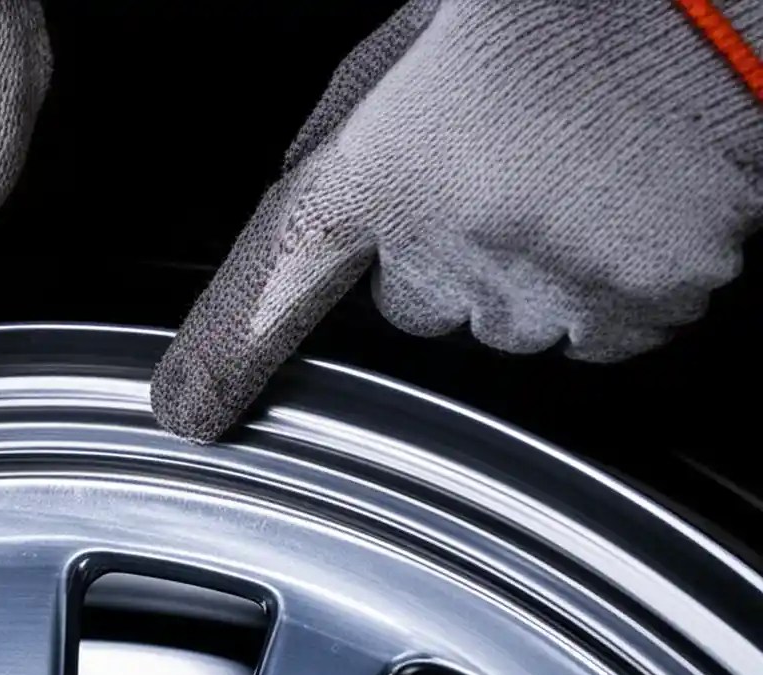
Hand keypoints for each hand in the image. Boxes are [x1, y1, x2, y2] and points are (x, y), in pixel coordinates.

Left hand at [152, 0, 762, 442]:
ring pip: (503, 325)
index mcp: (386, 164)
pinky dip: (602, 287)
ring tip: (571, 177)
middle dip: (441, 259)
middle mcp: (458, 241)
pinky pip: (593, 334)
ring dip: (522, 272)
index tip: (187, 410)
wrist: (715, 1)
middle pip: (415, 308)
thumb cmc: (560, 9)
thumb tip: (314, 203)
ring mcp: (553, 283)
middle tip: (498, 174)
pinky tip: (621, 207)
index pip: (276, 284)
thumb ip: (350, 134)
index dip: (224, 357)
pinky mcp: (641, 305)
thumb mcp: (416, 45)